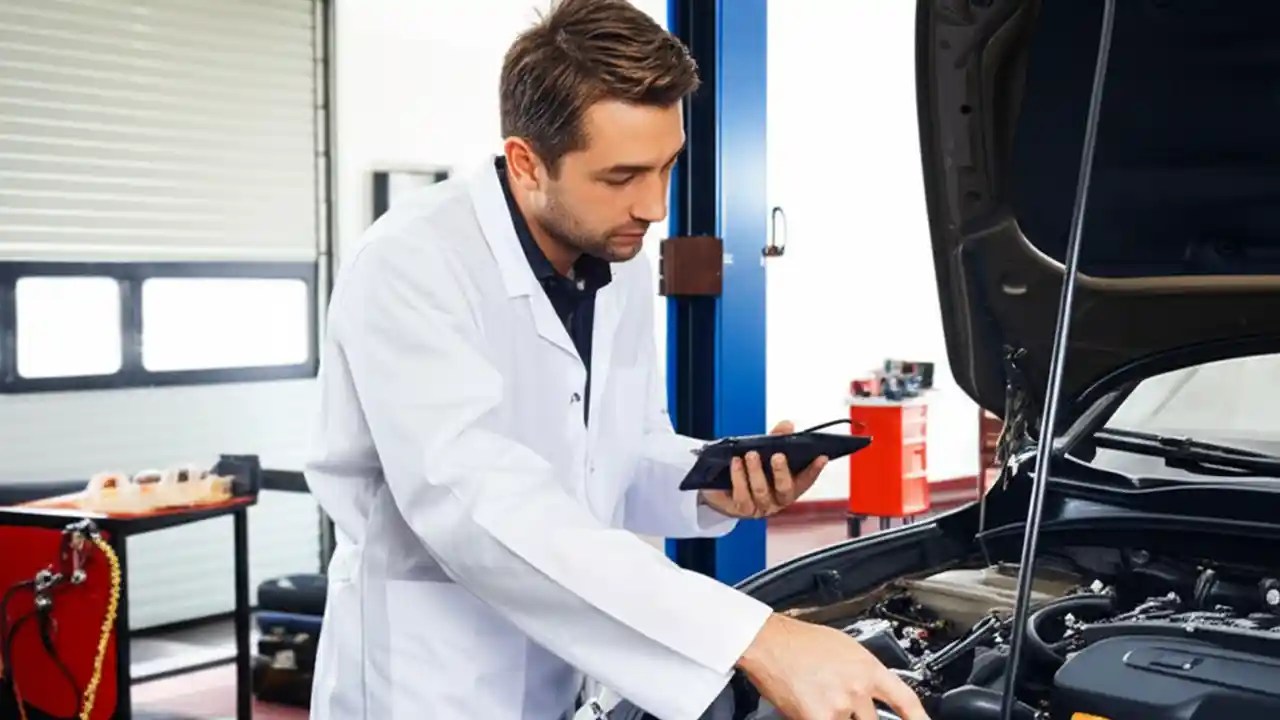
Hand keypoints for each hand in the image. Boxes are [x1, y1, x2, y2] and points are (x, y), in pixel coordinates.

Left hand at [697, 420, 827, 518]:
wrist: (720, 486)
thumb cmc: (748, 469)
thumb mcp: (763, 452)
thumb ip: (776, 440)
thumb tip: (787, 425)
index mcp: (788, 487)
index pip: (806, 481)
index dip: (814, 470)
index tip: (821, 457)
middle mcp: (777, 500)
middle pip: (785, 490)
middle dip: (782, 471)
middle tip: (778, 456)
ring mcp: (760, 507)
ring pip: (761, 492)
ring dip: (756, 472)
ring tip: (751, 454)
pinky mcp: (741, 509)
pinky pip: (742, 496)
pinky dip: (739, 478)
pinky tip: (736, 463)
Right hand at [738, 613, 930, 719]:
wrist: (769, 641)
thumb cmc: (799, 641)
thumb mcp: (844, 647)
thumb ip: (862, 671)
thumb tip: (870, 688)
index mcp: (868, 668)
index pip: (906, 701)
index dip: (920, 719)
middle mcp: (858, 688)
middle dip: (861, 717)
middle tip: (842, 703)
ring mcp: (839, 706)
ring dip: (834, 715)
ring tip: (818, 695)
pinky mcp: (817, 718)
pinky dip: (817, 715)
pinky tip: (807, 703)